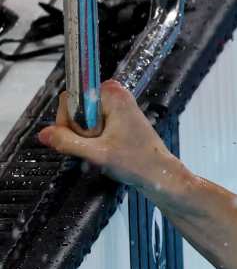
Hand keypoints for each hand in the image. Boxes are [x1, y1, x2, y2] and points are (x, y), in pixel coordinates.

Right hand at [38, 79, 188, 193]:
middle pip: (74, 110)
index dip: (69, 122)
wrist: (160, 174)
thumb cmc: (139, 163)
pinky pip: (91, 126)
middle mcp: (115, 94)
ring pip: (81, 120)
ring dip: (86, 139)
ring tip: (105, 150)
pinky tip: (107, 150)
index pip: (69, 99)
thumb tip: (44, 134)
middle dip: (80, 133)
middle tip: (99, 147)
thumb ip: (68, 142)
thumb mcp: (98, 154)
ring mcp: (116, 106)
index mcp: (112, 94)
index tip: (85, 138)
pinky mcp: (116, 117)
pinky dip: (94, 141)